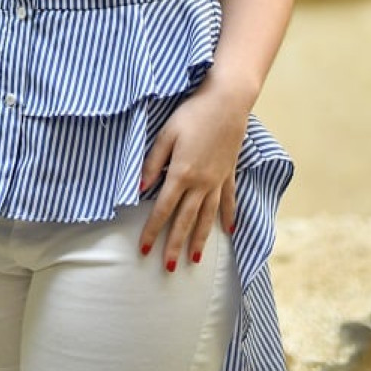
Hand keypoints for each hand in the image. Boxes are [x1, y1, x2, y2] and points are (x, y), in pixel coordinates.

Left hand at [138, 83, 246, 270]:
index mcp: (181, 173)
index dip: (152, 231)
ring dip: (199, 239)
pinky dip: (229, 217)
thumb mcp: (166, 134)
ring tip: (194, 260)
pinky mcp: (229, 173)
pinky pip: (229, 201)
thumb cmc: (192, 113)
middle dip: (175, 245)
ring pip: (207, 217)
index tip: (143, 250)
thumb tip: (140, 188)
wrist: (227, 102)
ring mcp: (217, 180)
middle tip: (168, 267)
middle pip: (185, 220)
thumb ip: (153, 162)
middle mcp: (200, 183)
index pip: (163, 209)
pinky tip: (228, 232)